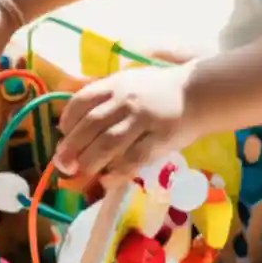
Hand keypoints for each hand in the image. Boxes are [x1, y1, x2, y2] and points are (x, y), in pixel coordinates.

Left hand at [54, 64, 198, 180]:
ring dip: (90, 161)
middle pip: (91, 125)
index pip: (82, 102)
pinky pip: (134, 158)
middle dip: (72, 147)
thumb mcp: (128, 81)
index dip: (68, 121)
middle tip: (63, 164)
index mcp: (115, 84)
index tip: (63, 134)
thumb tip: (69, 118)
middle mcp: (126, 100)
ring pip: (109, 143)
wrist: (198, 93)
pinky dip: (117, 171)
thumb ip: (103, 96)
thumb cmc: (158, 90)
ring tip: (80, 174)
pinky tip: (107, 180)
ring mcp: (144, 119)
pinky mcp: (160, 138)